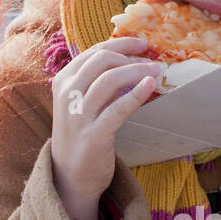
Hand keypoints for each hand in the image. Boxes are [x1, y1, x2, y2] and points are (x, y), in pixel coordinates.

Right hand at [50, 37, 162, 219]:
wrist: (70, 176)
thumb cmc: (81, 135)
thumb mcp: (81, 103)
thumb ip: (97, 83)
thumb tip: (129, 62)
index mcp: (63, 81)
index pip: (93, 52)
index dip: (121, 44)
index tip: (142, 44)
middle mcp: (67, 94)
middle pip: (102, 60)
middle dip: (131, 55)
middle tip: (152, 58)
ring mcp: (78, 114)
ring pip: (110, 79)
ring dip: (137, 70)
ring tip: (157, 70)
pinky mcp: (94, 134)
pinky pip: (118, 108)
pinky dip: (137, 94)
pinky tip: (151, 85)